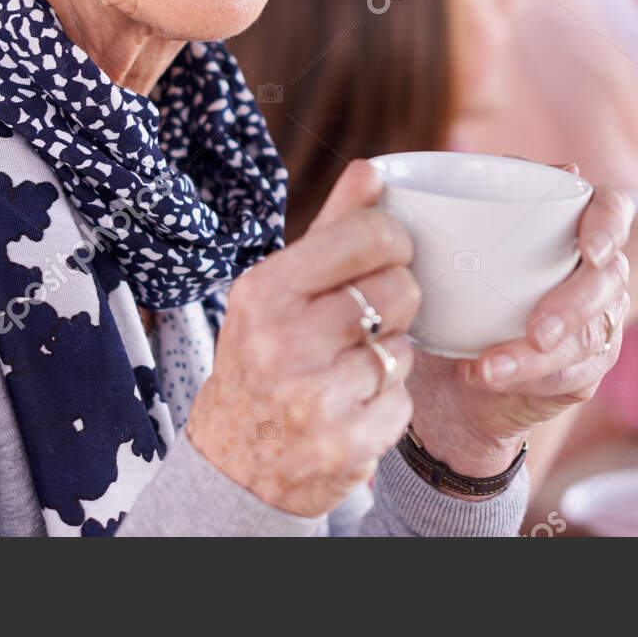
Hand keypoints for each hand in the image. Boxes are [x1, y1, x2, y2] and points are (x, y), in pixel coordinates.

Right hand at [187, 160, 419, 517]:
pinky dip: (387, 401)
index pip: (366, 237)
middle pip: (398, 290)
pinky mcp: (349, 443)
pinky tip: (352, 405)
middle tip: (368, 317)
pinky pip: (404, 399)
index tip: (392, 250)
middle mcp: (285, 343)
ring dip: (390, 353)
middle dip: (395, 300)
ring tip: (350, 365)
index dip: (395, 239)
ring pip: (404, 346)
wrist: (233, 468)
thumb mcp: (275, 292)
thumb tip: (372, 169)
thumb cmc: (259, 362)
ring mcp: (317, 398)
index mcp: (265, 293)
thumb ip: (329, 229)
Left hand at [406, 180, 633, 481]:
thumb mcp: (451, 241)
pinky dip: (528, 379)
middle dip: (574, 305)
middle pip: (609, 279)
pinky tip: (484, 376)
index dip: (609, 225)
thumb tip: (512, 164)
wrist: (440, 364)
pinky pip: (573, 377)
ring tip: (489, 366)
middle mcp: (595, 272)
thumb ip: (477, 197)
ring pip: (590, 337)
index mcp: (572, 226)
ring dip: (539, 355)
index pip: (612, 208)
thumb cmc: (452, 285)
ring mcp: (596, 322)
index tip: (589, 250)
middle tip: (536, 331)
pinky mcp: (585, 370)